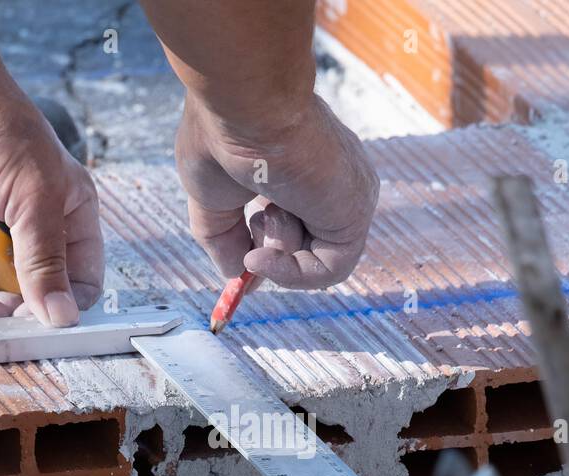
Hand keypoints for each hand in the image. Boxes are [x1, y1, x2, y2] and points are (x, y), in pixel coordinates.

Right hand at [175, 92, 378, 289]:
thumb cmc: (222, 134)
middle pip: (308, 244)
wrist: (244, 105)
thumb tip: (237, 276)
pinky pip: (329, 271)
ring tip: (263, 212)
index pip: (299, 223)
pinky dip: (290, 274)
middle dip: (269, 246)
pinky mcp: (355, 214)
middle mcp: (333, 183)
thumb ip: (225, 240)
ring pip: (318, 258)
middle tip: (252, 223)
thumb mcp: (212, 198)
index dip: (268, 248)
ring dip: (276, 250)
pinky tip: (259, 256)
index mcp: (305, 168)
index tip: (242, 258)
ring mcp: (348, 197)